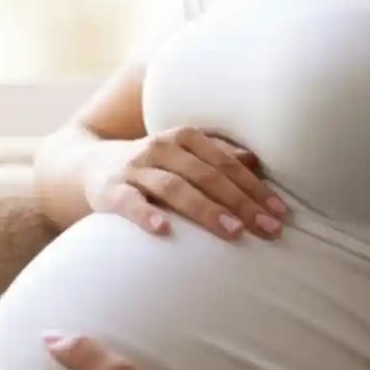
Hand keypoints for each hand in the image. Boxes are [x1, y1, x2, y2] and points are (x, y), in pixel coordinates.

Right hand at [87, 126, 287, 241]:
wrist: (89, 166)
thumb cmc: (150, 166)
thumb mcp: (183, 155)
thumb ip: (216, 156)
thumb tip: (256, 161)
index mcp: (183, 138)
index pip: (226, 164)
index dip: (255, 188)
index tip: (280, 213)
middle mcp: (160, 147)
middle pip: (207, 175)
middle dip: (242, 203)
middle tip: (269, 229)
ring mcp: (134, 168)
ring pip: (175, 187)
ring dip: (206, 210)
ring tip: (233, 232)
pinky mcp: (110, 190)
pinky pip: (129, 202)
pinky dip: (146, 215)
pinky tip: (164, 231)